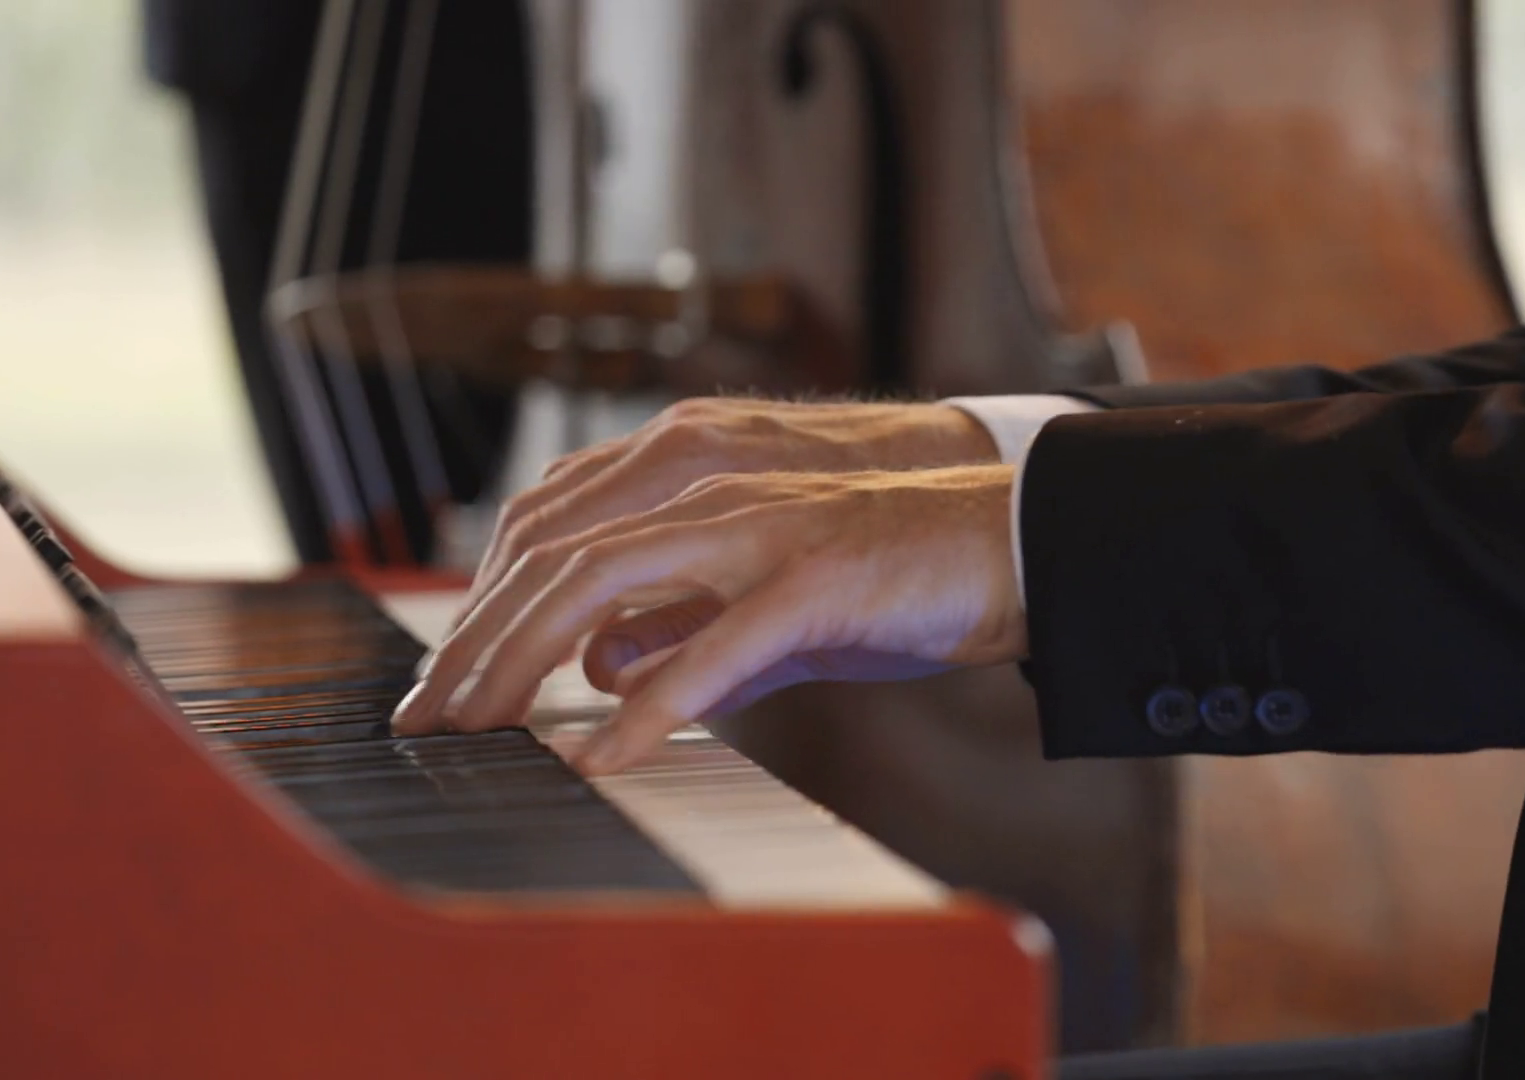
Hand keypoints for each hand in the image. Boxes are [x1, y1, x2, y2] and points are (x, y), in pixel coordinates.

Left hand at [390, 465, 1025, 774]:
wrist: (1012, 545)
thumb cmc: (893, 576)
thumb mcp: (763, 602)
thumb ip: (678, 624)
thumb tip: (594, 662)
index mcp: (696, 485)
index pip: (551, 531)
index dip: (482, 604)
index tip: (446, 681)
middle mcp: (713, 490)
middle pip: (554, 553)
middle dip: (475, 640)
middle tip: (427, 720)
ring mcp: (763, 528)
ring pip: (606, 578)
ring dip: (526, 659)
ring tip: (480, 730)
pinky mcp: (817, 578)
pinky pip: (714, 645)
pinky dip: (651, 701)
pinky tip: (605, 755)